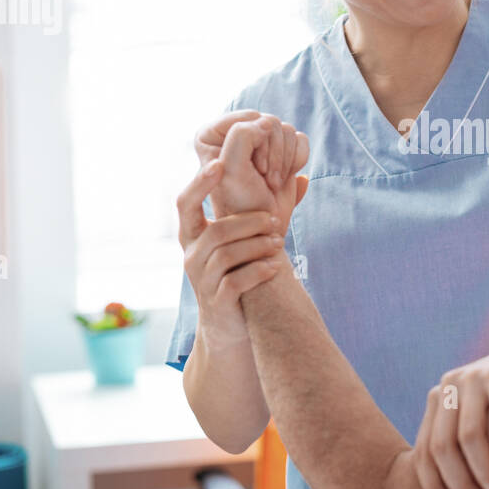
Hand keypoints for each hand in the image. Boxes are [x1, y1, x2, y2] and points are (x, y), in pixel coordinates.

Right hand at [176, 160, 285, 346]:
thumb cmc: (240, 271)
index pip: (185, 203)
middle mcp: (191, 255)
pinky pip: (236, 281)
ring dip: (257, 245)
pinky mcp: (216, 300)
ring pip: (227, 254)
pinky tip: (274, 268)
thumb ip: (268, 208)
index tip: (220, 163)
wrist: (231, 324)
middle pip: (217, 231)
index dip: (200, 183)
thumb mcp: (245, 239)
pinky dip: (259, 271)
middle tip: (274, 220)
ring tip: (278, 243)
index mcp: (192, 235)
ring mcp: (201, 280)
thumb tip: (303, 178)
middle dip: (249, 222)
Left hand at [200, 113, 308, 230]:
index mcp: (212, 135)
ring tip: (272, 182)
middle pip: (269, 122)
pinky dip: (297, 160)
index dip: (254, 141)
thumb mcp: (233, 169)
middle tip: (263, 178)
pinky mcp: (283, 150)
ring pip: (286, 129)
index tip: (251, 168)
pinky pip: (300, 139)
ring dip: (283, 160)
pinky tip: (283, 177)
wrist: (265, 228)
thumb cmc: (241, 204)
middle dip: (272, 153)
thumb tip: (267, 122)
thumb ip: (241, 136)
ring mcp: (262, 141)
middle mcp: (236, 133)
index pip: (247, 117)